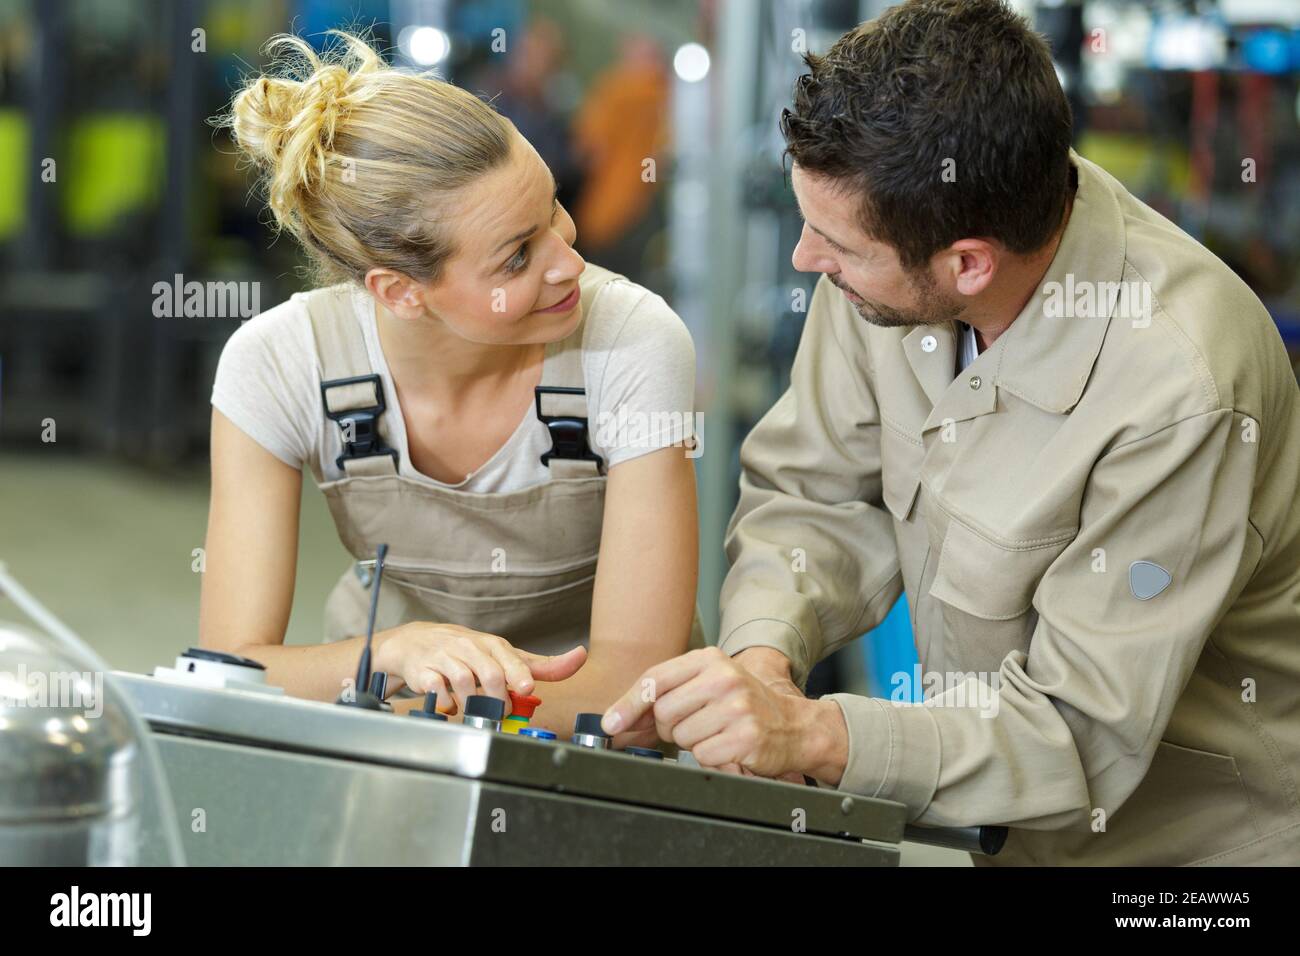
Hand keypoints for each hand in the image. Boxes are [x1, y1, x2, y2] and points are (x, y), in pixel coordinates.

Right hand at [374, 622, 586, 714]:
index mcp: (494, 645)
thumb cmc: (466, 650)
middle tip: (501, 713)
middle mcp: (471, 647)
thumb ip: (539, 664)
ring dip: (474, 705)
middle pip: (490, 675)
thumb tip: (578, 658)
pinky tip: (451, 706)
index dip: (520, 675)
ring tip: (476, 711)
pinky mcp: (424, 671)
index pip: (511, 659)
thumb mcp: (502, 654)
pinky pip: (438, 690)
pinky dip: (447, 704)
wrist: (416, 642)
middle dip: (499, 701)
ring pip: (465, 683)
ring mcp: (446, 657)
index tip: (526, 688)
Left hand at [601, 647, 847, 782]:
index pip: (656, 679)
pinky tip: (727, 746)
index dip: (629, 703)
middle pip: (663, 711)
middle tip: (693, 725)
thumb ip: (667, 693)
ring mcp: (736, 707)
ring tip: (715, 733)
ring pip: (681, 736)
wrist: (793, 726)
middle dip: (669, 727)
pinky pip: (702, 756)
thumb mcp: (709, 684)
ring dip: (691, 743)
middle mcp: (724, 678)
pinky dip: (710, 758)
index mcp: (710, 659)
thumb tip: (618, 718)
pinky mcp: (745, 737)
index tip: (611, 723)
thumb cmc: (743, 705)